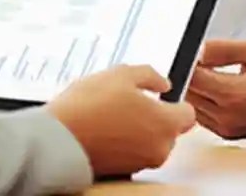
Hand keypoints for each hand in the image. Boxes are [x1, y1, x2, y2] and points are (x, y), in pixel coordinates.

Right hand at [47, 64, 195, 177]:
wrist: (57, 140)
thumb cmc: (87, 108)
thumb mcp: (121, 74)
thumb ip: (150, 75)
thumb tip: (162, 83)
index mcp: (166, 124)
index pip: (188, 113)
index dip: (174, 101)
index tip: (160, 96)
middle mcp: (160, 148)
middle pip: (169, 129)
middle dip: (154, 116)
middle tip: (130, 102)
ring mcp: (141, 163)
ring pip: (150, 141)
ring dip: (138, 129)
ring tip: (111, 114)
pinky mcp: (124, 171)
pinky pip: (133, 152)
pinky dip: (124, 142)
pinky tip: (105, 129)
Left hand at [186, 38, 245, 139]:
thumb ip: (224, 49)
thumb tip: (198, 49)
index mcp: (234, 95)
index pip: (191, 77)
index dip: (190, 60)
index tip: (197, 51)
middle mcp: (229, 117)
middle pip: (188, 93)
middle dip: (193, 74)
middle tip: (210, 60)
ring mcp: (229, 129)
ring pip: (193, 106)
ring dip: (199, 89)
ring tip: (220, 74)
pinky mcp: (231, 134)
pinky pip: (204, 116)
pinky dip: (206, 102)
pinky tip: (224, 90)